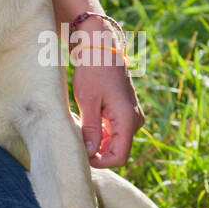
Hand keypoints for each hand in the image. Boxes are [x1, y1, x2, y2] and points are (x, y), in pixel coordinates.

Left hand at [70, 17, 145, 167]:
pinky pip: (113, 131)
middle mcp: (135, 121)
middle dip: (94, 149)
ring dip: (94, 139)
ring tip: (75, 123)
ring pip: (113, 141)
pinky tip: (81, 119)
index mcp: (128, 120)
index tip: (79, 151)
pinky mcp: (124, 112)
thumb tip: (89, 153)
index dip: (98, 161)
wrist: (101, 46)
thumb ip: (90, 129)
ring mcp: (131, 116)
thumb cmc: (93, 70)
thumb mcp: (87, 100)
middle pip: (115, 151)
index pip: (118, 157)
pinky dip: (97, 130)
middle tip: (73, 134)